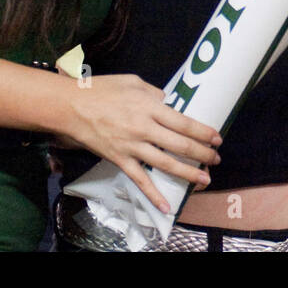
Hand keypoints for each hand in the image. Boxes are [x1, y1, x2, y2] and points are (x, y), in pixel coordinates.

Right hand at [60, 74, 222, 213]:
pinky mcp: (120, 159)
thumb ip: (154, 93)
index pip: (184, 122)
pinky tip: (167, 206)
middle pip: (180, 144)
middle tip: (216, 159)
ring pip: (165, 164)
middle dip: (202, 154)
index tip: (217, 138)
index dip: (203, 132)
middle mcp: (144, 128)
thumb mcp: (133, 81)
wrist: (70, 106)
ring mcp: (132, 146)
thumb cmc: (101, 90)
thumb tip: (168, 102)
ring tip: (204, 179)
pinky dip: (154, 194)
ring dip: (188, 173)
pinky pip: (140, 179)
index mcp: (149, 107)